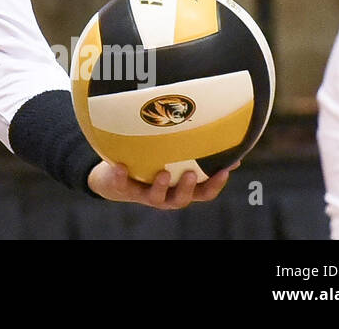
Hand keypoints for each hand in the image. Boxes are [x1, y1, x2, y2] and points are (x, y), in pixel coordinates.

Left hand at [87, 160, 237, 208]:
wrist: (113, 178)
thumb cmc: (150, 165)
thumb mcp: (172, 159)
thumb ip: (193, 154)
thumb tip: (222, 140)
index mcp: (180, 189)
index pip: (203, 193)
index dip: (215, 184)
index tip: (224, 171)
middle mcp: (166, 196)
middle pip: (182, 200)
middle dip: (187, 188)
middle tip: (191, 174)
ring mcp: (144, 194)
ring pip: (156, 198)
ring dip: (160, 186)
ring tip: (164, 173)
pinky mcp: (123, 188)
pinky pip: (122, 185)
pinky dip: (122, 176)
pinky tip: (122, 166)